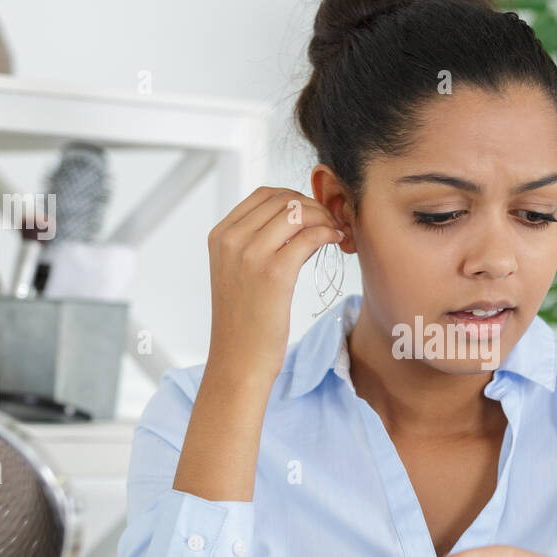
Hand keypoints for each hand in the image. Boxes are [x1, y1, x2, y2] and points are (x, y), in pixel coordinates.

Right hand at [204, 186, 344, 382]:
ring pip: (298, 212)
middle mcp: (231, 239)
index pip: (265, 195)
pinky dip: (328, 233)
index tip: (314, 215)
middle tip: (331, 223)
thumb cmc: (244, 322)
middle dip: (314, 206)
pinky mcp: (274, 272)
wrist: (238, 361)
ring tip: (335, 233)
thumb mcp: (238, 273)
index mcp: (220, 235)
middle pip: (284, 199)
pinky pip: (310, 235)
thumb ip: (257, 242)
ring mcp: (250, 254)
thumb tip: (298, 219)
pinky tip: (335, 242)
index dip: (296, 199)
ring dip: (324, 218)